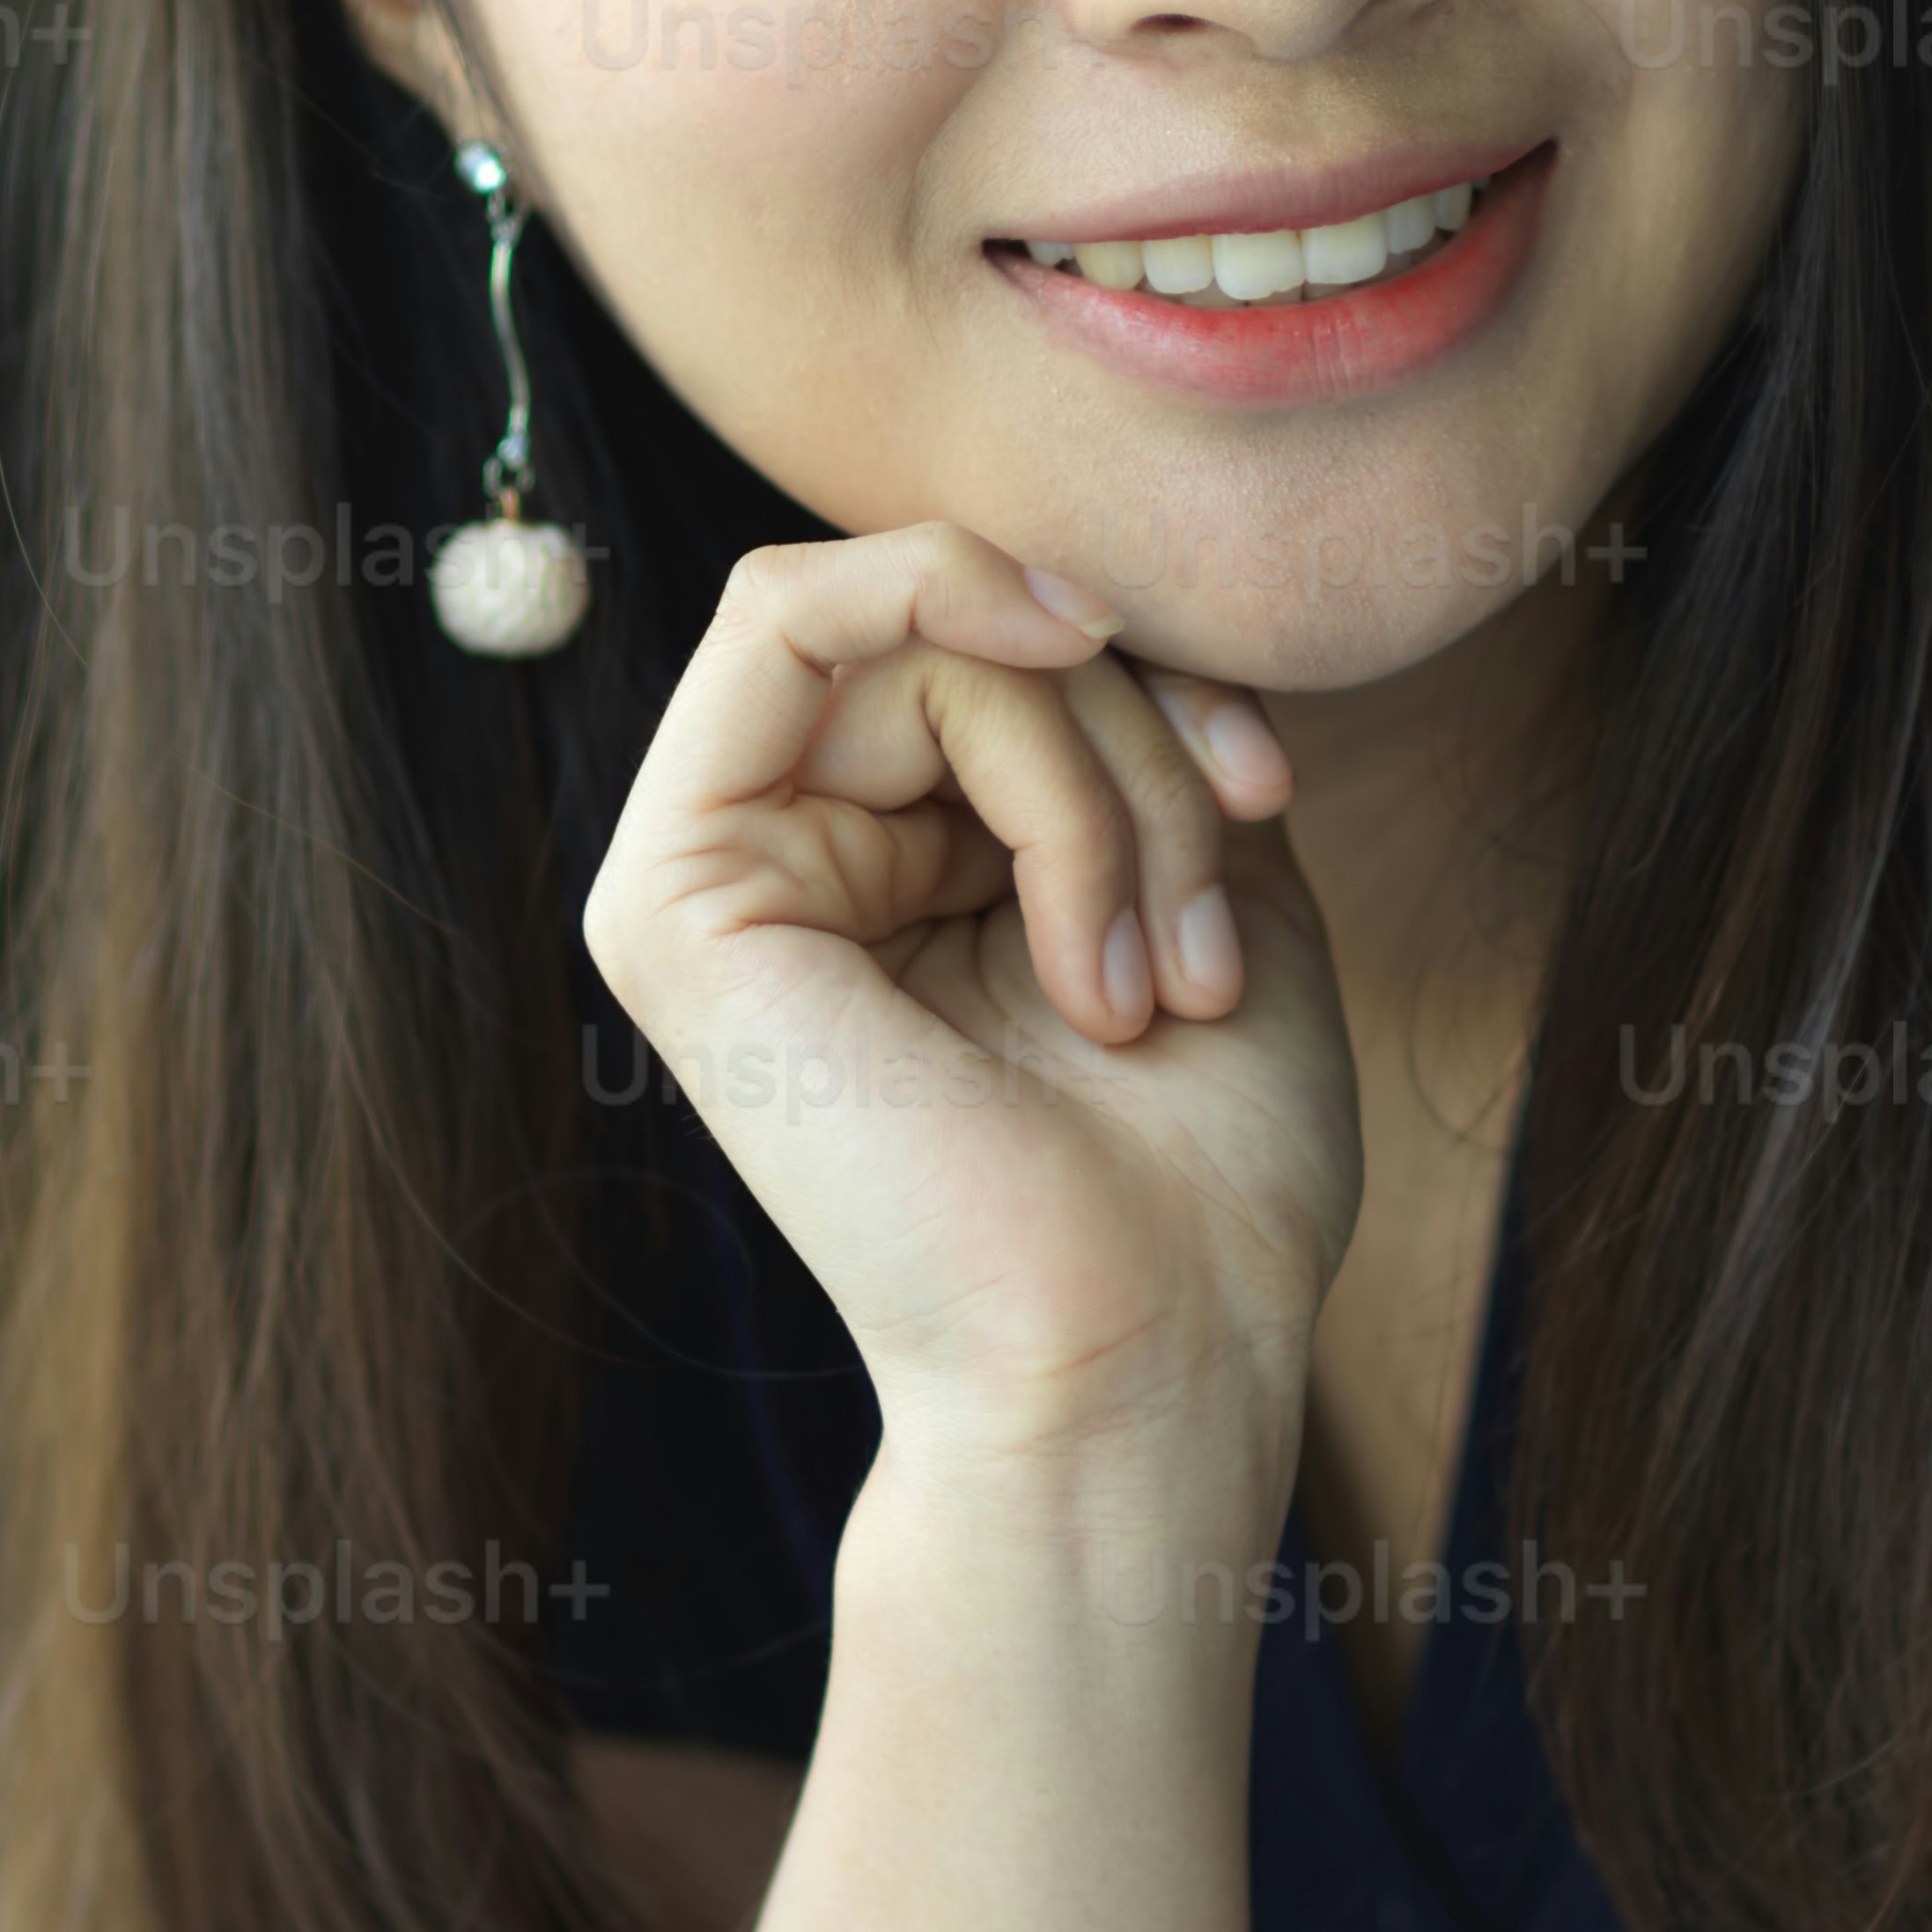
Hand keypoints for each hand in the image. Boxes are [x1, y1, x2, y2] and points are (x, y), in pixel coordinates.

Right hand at [583, 517, 1362, 1478]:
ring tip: (1148, 978)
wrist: (1151, 1350)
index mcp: (897, 877)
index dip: (1147, 674)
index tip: (1262, 785)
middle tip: (1208, 923)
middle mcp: (792, 871)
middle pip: (963, 639)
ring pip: (919, 638)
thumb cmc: (1200, 1171)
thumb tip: (1066, 581)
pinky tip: (1061, 704)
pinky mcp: (669, 902)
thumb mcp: (1199, 877)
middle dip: (1136, 739)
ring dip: (1095, 775)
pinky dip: (958, 630)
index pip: (997, 656)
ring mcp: (711, 883)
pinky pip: (784, 620)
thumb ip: (1120, 723)